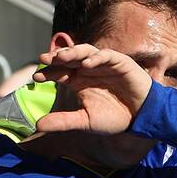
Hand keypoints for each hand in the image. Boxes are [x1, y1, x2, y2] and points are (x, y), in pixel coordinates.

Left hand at [32, 43, 153, 133]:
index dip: (48, 72)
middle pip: (70, 58)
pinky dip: (96, 58)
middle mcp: (89, 69)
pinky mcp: (120, 62)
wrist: (140, 118)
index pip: (59, 72)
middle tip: (43, 59)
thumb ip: (62, 121)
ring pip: (86, 52)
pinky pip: (107, 56)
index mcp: (78, 80)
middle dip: (57, 57)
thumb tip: (37, 125)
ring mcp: (104, 64)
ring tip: (62, 57)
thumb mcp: (84, 121)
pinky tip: (86, 64)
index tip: (36, 76)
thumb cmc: (113, 118)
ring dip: (74, 52)